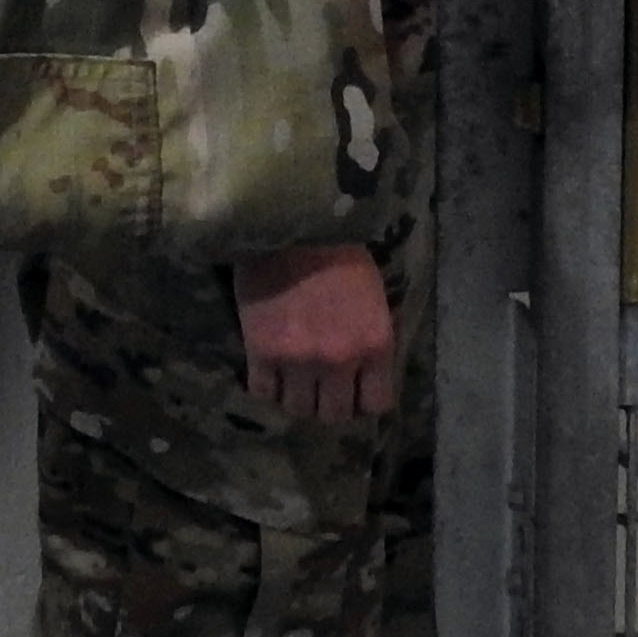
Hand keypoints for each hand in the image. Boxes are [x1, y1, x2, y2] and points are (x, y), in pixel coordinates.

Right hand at [235, 242, 399, 421]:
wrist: (291, 222)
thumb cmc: (338, 249)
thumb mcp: (373, 294)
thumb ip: (371, 337)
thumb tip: (365, 367)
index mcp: (375, 343)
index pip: (376, 404)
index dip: (363, 400)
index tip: (353, 390)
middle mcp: (340, 361)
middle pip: (334, 413)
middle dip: (328, 402)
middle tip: (320, 386)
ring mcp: (299, 361)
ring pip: (298, 409)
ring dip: (296, 397)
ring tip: (292, 379)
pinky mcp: (261, 353)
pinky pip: (263, 392)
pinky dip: (266, 386)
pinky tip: (268, 369)